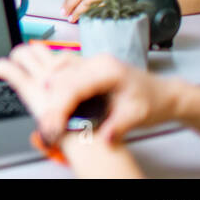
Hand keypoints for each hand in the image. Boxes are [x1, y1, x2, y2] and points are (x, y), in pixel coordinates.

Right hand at [0, 45, 178, 145]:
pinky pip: (61, 69)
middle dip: (48, 102)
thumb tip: (105, 138)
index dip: (59, 109)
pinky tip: (44, 91)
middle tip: (44, 126)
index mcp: (107, 70)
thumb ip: (120, 126)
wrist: (163, 93)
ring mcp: (89, 62)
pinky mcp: (86, 67)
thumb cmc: (151, 101)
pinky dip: (50, 81)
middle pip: (60, 77)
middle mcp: (95, 62)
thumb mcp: (138, 116)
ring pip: (57, 69)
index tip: (51, 128)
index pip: (72, 87)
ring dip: (44, 86)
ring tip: (36, 103)